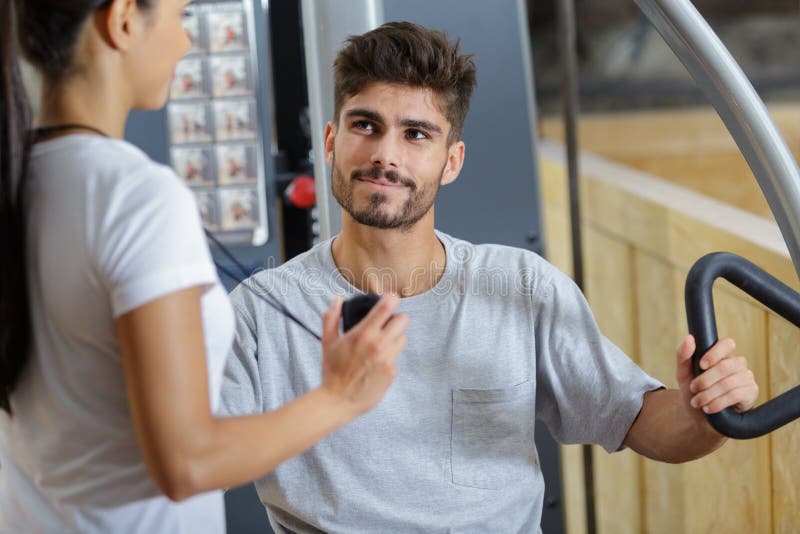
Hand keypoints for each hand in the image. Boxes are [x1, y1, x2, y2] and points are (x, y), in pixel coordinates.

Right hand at [320, 295, 407, 414]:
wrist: (338, 400)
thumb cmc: (332, 371)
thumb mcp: (327, 342)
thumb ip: (331, 317)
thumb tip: (337, 300)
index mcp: (363, 333)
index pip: (387, 307)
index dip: (392, 299)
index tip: (391, 299)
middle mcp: (378, 344)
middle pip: (403, 320)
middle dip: (396, 319)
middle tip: (387, 324)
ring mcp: (387, 359)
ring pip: (403, 338)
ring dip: (395, 338)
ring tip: (381, 345)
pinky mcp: (391, 372)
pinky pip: (396, 357)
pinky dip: (389, 357)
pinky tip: (376, 364)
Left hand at [676, 335, 758, 422]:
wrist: (698, 415)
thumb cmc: (692, 390)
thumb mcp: (683, 373)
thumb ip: (683, 355)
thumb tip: (690, 338)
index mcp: (723, 355)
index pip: (727, 344)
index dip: (715, 353)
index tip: (701, 365)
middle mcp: (737, 364)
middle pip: (725, 366)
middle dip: (705, 380)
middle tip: (693, 389)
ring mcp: (746, 378)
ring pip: (729, 383)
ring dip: (709, 394)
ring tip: (697, 402)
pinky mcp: (751, 393)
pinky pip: (736, 395)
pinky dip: (718, 402)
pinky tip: (708, 408)